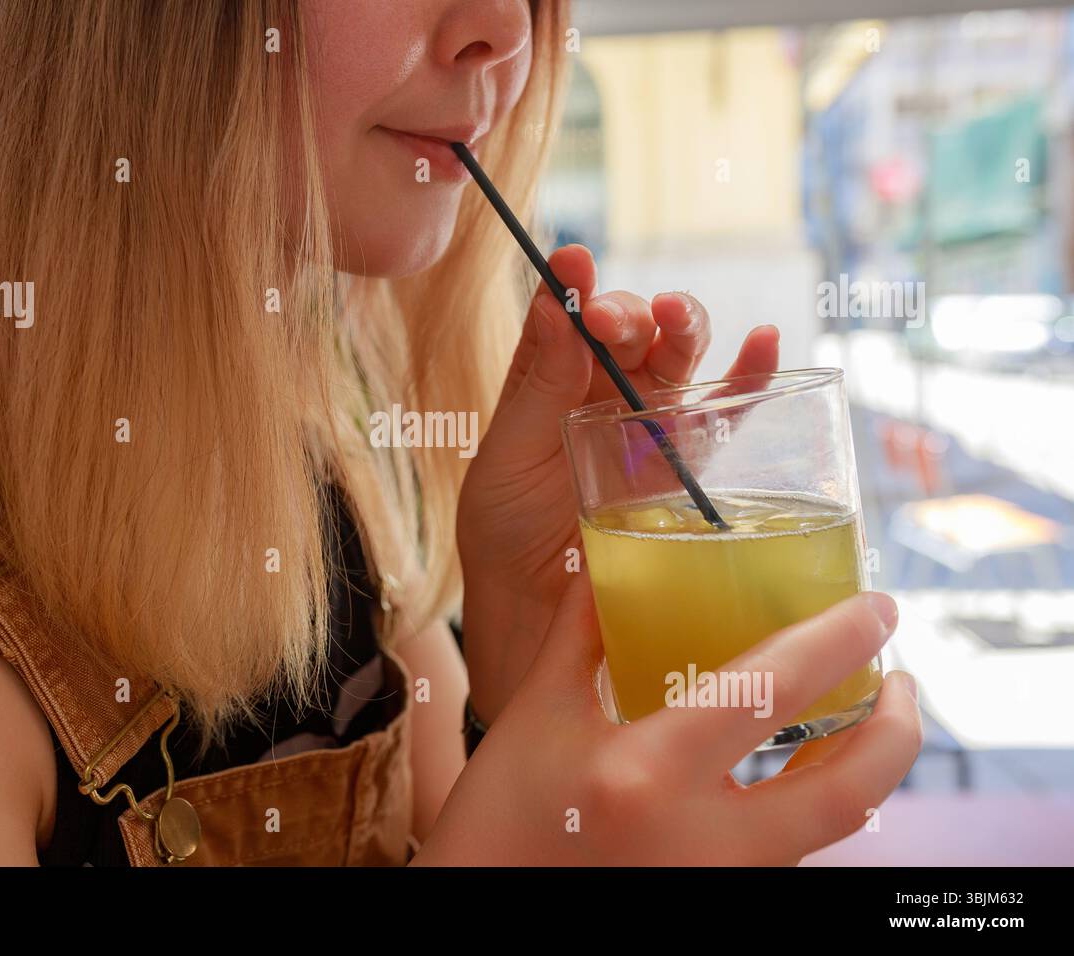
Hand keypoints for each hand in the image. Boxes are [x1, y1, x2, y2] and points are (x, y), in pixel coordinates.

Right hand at [412, 575, 921, 865]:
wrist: (479, 908)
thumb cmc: (492, 821)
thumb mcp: (534, 714)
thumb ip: (580, 632)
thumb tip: (609, 560)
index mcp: (643, 774)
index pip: (768, 693)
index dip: (837, 641)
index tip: (876, 607)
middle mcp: (698, 842)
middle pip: (846, 793)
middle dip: (897, 730)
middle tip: (902, 676)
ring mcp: (716, 883)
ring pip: (830, 830)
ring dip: (862, 768)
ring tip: (865, 713)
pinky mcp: (718, 901)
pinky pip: (791, 849)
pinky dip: (811, 800)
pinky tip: (796, 766)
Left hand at [457, 244, 779, 723]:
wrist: (539, 625)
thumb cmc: (506, 542)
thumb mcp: (505, 462)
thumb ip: (535, 387)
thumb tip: (553, 302)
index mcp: (552, 387)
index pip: (570, 320)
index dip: (576, 286)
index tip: (573, 264)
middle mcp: (605, 397)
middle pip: (634, 331)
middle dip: (630, 311)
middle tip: (615, 323)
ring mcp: (653, 428)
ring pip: (682, 359)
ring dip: (687, 327)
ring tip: (676, 317)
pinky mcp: (692, 466)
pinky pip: (729, 414)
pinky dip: (751, 375)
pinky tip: (764, 343)